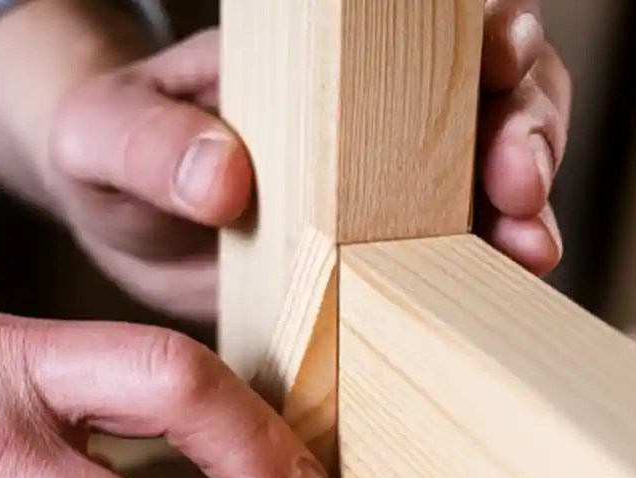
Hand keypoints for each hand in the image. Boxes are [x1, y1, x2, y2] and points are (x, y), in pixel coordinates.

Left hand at [0, 1, 570, 320]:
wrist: (115, 221)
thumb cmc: (109, 145)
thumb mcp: (106, 133)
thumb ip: (151, 143)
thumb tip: (222, 178)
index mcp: (323, 49)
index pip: (436, 20)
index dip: (491, 29)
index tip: (501, 57)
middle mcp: (380, 105)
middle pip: (498, 94)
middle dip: (529, 131)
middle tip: (519, 185)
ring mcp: (395, 180)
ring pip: (499, 178)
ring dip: (528, 211)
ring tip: (529, 250)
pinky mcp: (389, 253)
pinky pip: (459, 256)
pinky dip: (490, 272)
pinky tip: (502, 292)